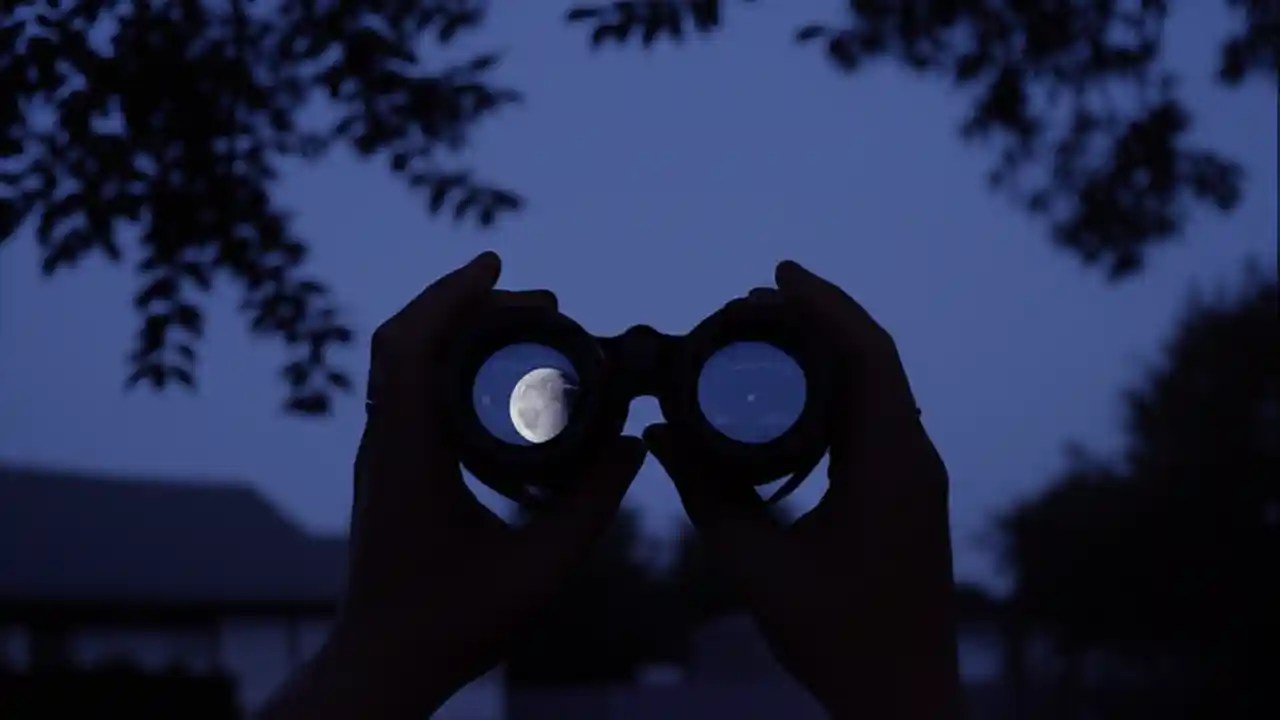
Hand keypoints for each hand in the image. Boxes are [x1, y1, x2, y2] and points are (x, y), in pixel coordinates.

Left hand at [262, 252, 646, 718]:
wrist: (385, 662)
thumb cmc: (452, 624)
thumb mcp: (540, 569)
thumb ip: (593, 506)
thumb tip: (636, 446)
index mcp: (408, 456)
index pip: (411, 347)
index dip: (451, 295)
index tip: (499, 265)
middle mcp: (384, 444)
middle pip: (403, 340)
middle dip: (465, 302)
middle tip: (542, 302)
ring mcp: (382, 454)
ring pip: (400, 362)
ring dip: (454, 327)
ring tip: (522, 321)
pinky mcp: (391, 467)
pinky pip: (408, 389)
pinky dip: (448, 359)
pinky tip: (493, 371)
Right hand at [644, 260, 959, 718]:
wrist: (903, 695)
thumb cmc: (836, 636)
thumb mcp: (755, 563)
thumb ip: (705, 494)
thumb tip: (658, 435)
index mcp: (891, 461)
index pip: (867, 353)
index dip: (823, 303)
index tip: (776, 273)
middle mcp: (914, 458)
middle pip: (875, 360)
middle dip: (818, 320)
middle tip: (751, 303)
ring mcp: (916, 477)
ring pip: (880, 388)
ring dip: (830, 353)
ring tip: (768, 334)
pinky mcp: (908, 495)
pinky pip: (878, 420)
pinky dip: (838, 391)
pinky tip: (797, 395)